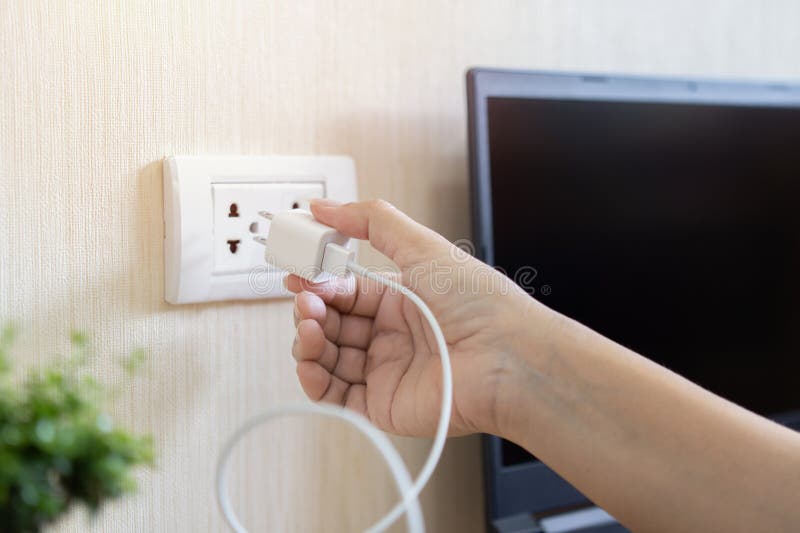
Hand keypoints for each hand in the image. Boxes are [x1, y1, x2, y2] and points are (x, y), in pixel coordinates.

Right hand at [286, 199, 548, 436]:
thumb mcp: (423, 246)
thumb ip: (372, 222)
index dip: (318, 282)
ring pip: (327, 357)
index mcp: (399, 298)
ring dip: (308, 341)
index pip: (344, 289)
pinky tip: (311, 362)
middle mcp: (391, 334)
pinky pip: (335, 396)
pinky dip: (314, 381)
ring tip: (310, 327)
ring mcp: (386, 370)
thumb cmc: (480, 305)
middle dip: (310, 309)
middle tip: (305, 300)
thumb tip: (325, 208)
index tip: (298, 271)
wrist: (508, 359)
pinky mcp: (382, 405)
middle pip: (331, 322)